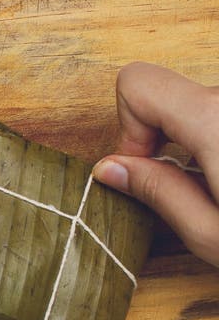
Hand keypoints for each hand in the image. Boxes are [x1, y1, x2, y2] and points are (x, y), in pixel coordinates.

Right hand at [93, 62, 218, 265]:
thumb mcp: (213, 234)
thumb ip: (157, 192)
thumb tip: (110, 169)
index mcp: (216, 120)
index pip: (138, 84)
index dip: (126, 129)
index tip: (140, 170)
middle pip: (169, 97)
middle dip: (159, 139)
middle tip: (178, 189)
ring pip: (199, 107)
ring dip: (194, 143)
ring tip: (217, 190)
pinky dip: (216, 142)